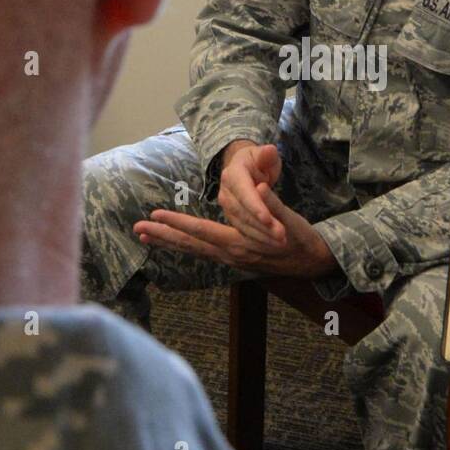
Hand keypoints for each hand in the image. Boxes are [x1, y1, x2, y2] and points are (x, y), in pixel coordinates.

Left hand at [133, 184, 336, 278]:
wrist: (312, 261)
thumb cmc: (301, 238)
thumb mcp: (290, 221)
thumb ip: (274, 205)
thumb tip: (260, 188)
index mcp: (240, 245)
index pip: (202, 231)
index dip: (178, 222)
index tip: (155, 214)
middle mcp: (230, 255)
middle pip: (190, 245)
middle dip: (163, 236)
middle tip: (136, 230)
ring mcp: (230, 260)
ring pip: (193, 250)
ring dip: (169, 243)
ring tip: (146, 237)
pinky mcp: (233, 259)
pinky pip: (202, 252)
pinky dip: (185, 247)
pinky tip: (175, 243)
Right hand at [218, 140, 285, 247]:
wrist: (247, 168)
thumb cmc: (260, 161)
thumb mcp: (265, 155)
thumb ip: (267, 156)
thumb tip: (269, 150)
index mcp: (233, 174)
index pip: (244, 192)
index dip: (256, 206)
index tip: (269, 219)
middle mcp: (226, 192)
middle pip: (243, 212)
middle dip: (262, 225)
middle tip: (282, 235)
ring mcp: (227, 206)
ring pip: (243, 224)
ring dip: (262, 235)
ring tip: (281, 241)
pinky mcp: (232, 217)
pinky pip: (244, 231)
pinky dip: (259, 238)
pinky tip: (273, 243)